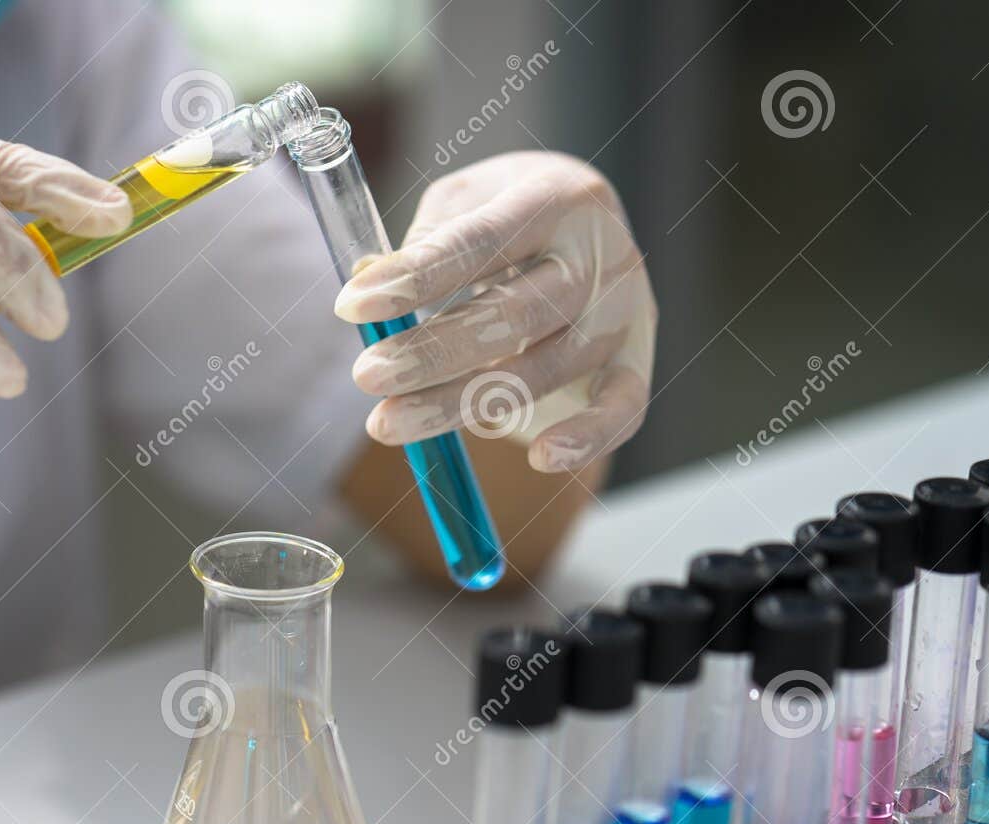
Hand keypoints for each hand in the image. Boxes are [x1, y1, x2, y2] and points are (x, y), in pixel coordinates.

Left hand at [333, 152, 655, 472]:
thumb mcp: (466, 202)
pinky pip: (624, 410)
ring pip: (548, 370)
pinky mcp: (638, 362)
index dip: (415, 277)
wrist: (591, 224)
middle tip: (367, 376)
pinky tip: (541, 459)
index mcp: (553, 199)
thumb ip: (423, 241)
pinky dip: (587, 439)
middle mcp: (601, 255)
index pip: (479, 242)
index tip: (350, 306)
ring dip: (463, 404)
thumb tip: (365, 283)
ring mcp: (625, 311)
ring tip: (390, 423)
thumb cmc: (509, 217)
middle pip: (515, 314)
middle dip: (432, 352)